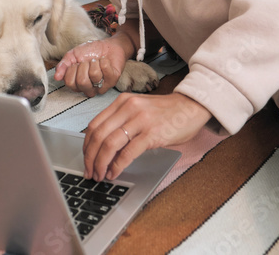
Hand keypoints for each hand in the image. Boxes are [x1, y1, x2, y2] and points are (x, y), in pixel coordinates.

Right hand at [54, 36, 129, 96]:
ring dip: (95, 62)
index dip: (72, 69)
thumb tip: (56, 77)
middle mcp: (89, 88)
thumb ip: (63, 65)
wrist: (108, 46)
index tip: (76, 63)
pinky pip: (105, 70)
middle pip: (82, 82)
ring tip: (97, 61)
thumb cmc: (90, 52)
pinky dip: (104, 60)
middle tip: (87, 62)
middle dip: (84, 66)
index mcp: (77, 84)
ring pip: (94, 75)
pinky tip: (105, 61)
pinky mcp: (112, 81)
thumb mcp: (73, 55)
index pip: (69, 83)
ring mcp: (101, 86)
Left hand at [84, 92, 211, 180]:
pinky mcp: (152, 133)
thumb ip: (122, 123)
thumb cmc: (166, 112)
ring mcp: (140, 120)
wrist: (192, 107)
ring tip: (100, 175)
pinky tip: (115, 173)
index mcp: (122, 102)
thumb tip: (103, 148)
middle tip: (90, 172)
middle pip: (98, 135)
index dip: (86, 145)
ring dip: (101, 164)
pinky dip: (117, 165)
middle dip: (90, 158)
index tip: (86, 159)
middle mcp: (128, 107)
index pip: (94, 125)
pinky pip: (128, 152)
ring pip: (109, 144)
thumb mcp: (139, 110)